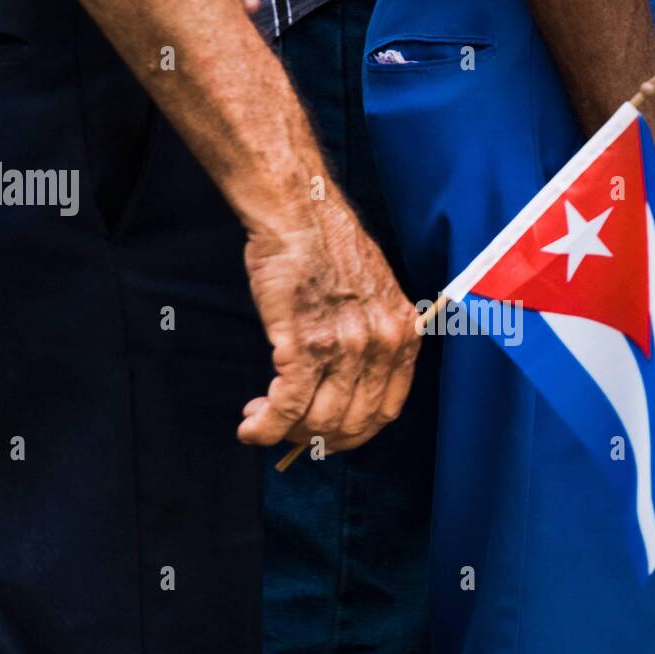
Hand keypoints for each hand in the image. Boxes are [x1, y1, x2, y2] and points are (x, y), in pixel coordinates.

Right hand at [237, 201, 419, 451]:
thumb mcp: (375, 295)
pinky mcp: (305, 345)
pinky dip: (266, 425)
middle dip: (318, 438)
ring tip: (261, 421)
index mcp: (403, 335)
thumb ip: (371, 339)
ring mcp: (345, 348)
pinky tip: (251, 426)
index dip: (354, 433)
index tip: (330, 436)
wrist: (300, 215)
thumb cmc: (329, 248)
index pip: (387, 410)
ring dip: (285, 432)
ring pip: (318, 420)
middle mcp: (381, 346)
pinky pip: (287, 405)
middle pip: (352, 423)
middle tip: (290, 432)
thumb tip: (346, 385)